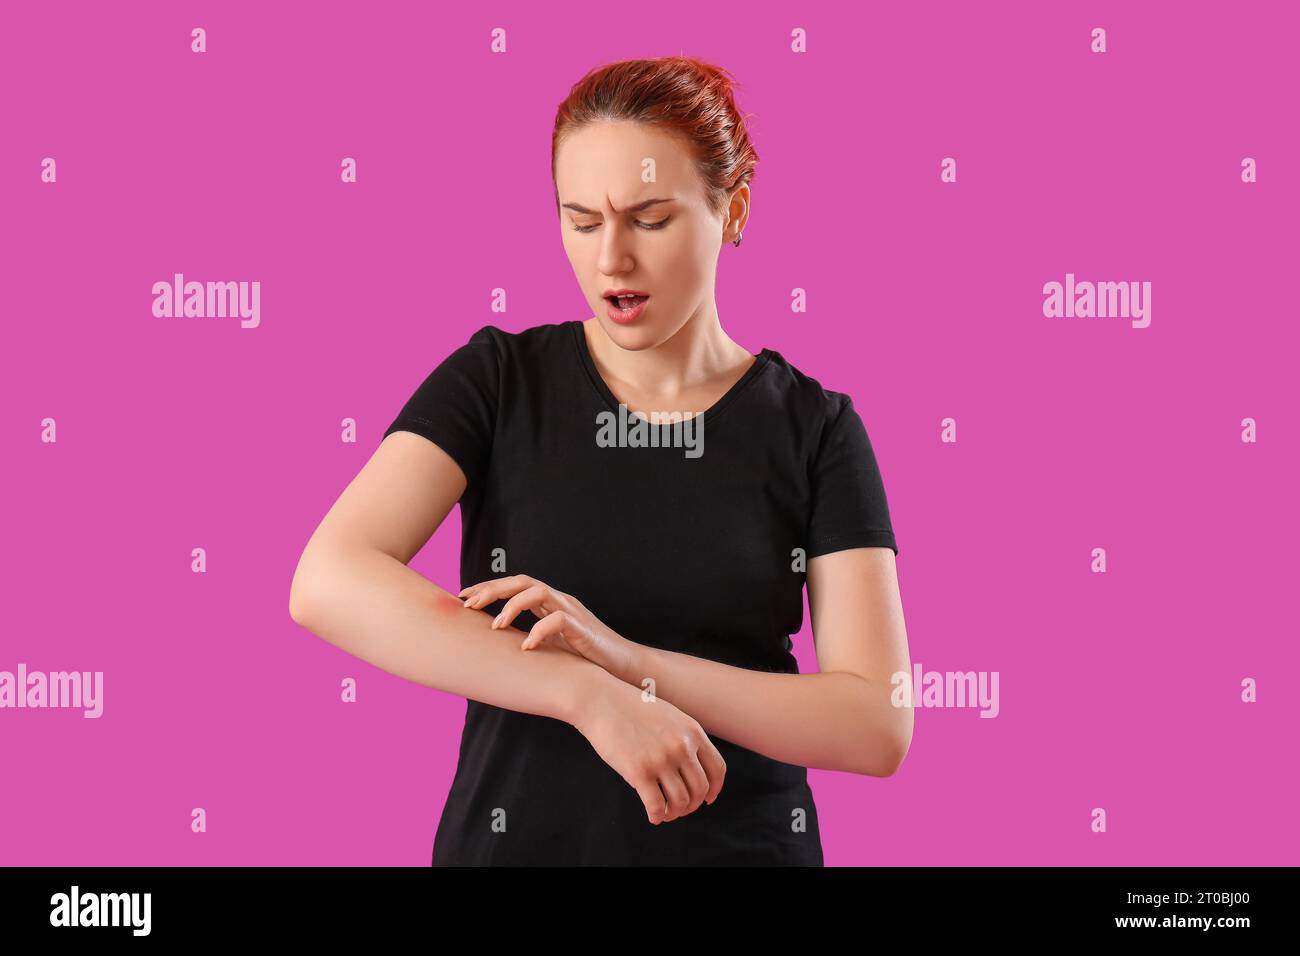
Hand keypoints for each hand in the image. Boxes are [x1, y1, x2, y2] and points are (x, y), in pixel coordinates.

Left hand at [459, 575, 641, 682]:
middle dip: (493, 589)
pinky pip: (559, 621)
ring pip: (539, 592)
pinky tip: (526, 645)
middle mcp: (559, 601)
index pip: (515, 585)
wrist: (620, 667)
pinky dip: (539, 631)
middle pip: (522, 582)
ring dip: (513, 606)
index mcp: (549, 603)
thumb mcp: (548, 643)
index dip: (488, 587)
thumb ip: (526, 635)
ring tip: (496, 626)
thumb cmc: (582, 657)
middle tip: (469, 604)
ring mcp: (572, 612)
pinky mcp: (583, 629)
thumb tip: (491, 643)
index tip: (462, 597)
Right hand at [572, 676, 725, 824]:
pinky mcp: (639, 771)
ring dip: (675, 812)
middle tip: (681, 809)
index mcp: (692, 732)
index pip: (717, 769)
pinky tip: (653, 816)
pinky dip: (657, 816)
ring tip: (666, 813)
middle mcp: (681, 747)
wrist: (601, 700)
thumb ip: (684, 737)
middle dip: (692, 805)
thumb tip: (692, 768)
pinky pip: (656, 805)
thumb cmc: (630, 708)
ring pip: (681, 801)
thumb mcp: (669, 715)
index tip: (708, 799)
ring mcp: (661, 760)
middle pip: (700, 789)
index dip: (714, 789)